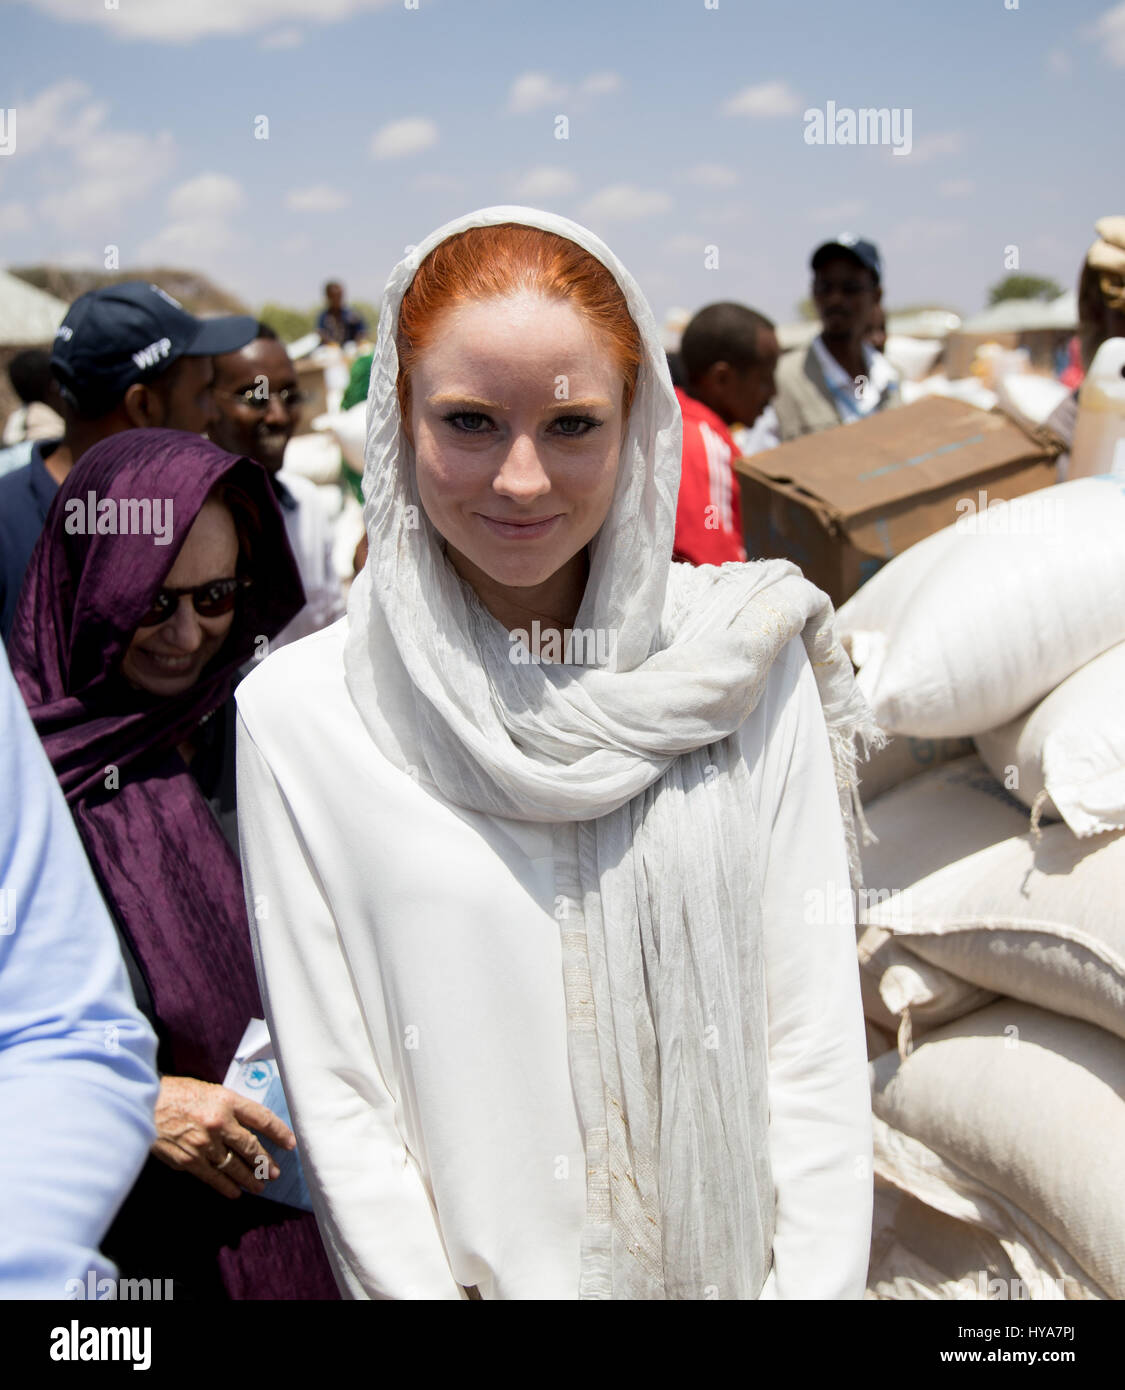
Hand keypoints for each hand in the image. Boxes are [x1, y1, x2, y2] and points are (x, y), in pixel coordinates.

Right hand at [151, 1075, 295, 1200]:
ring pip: (235, 1166)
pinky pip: (213, 1177)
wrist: (142, 1104)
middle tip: (275, 1172)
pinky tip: (235, 1193)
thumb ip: (228, 1107)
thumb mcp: (208, 1090)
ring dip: (250, 1178)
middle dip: (266, 1162)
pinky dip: (226, 1187)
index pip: (261, 1117)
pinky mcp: (189, 1160)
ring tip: (260, 1186)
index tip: (289, 1143)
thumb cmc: (176, 1094)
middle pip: (251, 1146)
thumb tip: (248, 1125)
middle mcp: (219, 1122)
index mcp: (226, 1100)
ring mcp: (204, 1144)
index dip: (279, 1132)